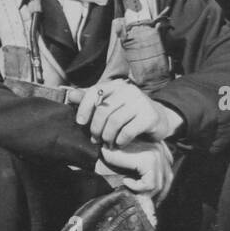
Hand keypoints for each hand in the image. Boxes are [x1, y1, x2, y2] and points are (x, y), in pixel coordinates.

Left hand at [69, 79, 183, 146]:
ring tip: (107, 143)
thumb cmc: (130, 113)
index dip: (85, 107)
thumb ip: (92, 100)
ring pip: (114, 122)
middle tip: (95, 139)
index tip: (80, 123)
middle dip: (96, 128)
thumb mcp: (112, 104)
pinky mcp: (149, 116)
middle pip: (103, 110)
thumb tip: (70, 96)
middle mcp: (129, 90)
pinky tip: (119, 144)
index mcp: (117, 86)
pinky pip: (127, 131)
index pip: (95, 92)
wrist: (159, 119)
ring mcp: (141, 102)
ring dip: (107, 137)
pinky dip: (120, 141)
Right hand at [96, 138, 173, 199]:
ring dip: (142, 191)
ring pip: (158, 185)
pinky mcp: (148, 159)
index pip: (168, 175)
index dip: (161, 190)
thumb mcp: (134, 167)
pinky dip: (137, 187)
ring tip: (130, 187)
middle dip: (153, 194)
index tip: (149, 198)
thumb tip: (153, 202)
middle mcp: (162, 150)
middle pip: (167, 181)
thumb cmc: (114, 156)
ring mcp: (156, 154)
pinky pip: (149, 184)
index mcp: (161, 150)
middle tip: (140, 200)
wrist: (102, 146)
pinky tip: (126, 180)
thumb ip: (146, 177)